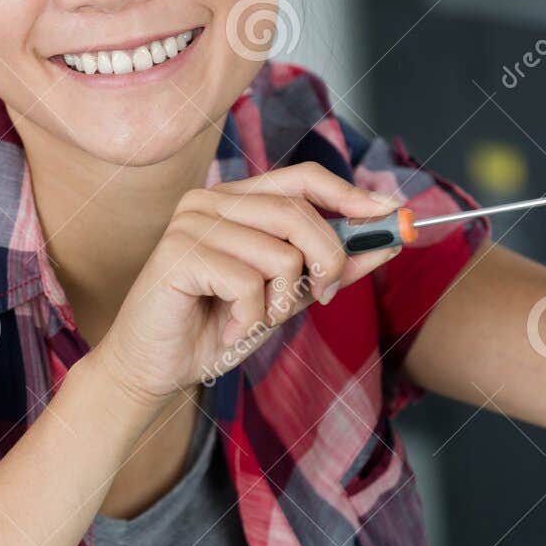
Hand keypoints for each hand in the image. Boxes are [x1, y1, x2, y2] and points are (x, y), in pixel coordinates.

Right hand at [83, 163, 401, 417]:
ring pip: (280, 252)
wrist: (154, 368)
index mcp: (235, 199)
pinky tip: (225, 328)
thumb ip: (330, 266)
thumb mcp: (286, 296)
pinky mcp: (178, 252)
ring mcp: (191, 222)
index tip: (391, 216)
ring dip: (280, 301)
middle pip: (299, 212)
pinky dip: (248, 316)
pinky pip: (248, 281)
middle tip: (323, 296)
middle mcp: (210, 200)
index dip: (349, 193)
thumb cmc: (214, 327)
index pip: (302, 177)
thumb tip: (389, 241)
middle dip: (329, 260)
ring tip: (251, 320)